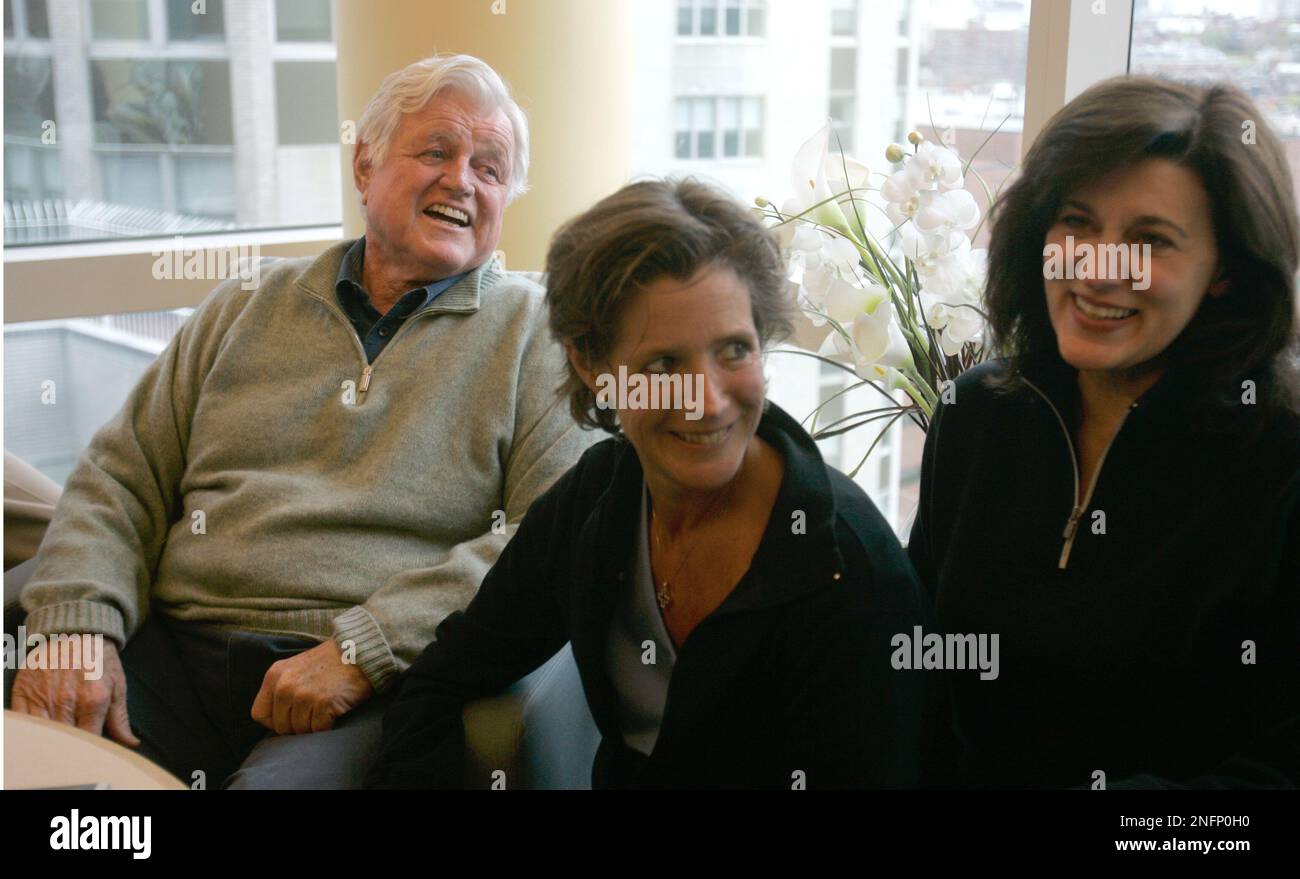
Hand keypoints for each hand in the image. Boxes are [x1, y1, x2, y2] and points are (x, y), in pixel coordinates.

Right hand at [10, 637, 139, 747]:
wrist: (75, 630)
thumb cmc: (99, 660)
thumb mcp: (117, 686)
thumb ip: (120, 719)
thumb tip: (130, 743)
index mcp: (93, 701)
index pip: (89, 741)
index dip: (90, 751)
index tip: (92, 753)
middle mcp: (65, 702)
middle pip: (64, 740)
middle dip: (70, 748)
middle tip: (75, 749)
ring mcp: (42, 698)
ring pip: (42, 734)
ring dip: (49, 741)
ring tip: (58, 742)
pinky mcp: (23, 692)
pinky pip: (22, 721)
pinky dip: (29, 731)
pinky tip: (39, 732)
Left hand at [250, 638, 372, 734]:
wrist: (358, 651)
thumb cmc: (328, 662)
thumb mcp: (295, 668)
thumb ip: (281, 688)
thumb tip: (274, 720)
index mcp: (274, 676)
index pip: (259, 714)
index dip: (274, 721)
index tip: (289, 718)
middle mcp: (285, 686)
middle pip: (281, 727)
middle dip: (297, 726)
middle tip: (313, 713)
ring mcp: (304, 695)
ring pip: (300, 730)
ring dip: (313, 725)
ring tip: (324, 709)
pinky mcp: (324, 703)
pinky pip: (318, 730)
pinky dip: (327, 725)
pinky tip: (334, 710)